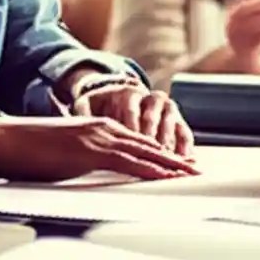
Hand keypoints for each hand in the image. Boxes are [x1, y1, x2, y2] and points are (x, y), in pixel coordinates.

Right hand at [0, 115, 197, 181]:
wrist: (3, 138)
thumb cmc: (26, 148)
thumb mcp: (63, 151)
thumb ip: (84, 156)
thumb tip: (94, 170)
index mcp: (95, 125)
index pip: (136, 140)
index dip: (159, 151)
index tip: (178, 161)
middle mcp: (101, 127)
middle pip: (147, 143)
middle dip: (173, 157)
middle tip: (195, 168)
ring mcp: (97, 137)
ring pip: (144, 151)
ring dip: (170, 164)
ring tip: (190, 173)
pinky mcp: (90, 151)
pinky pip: (128, 162)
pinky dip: (151, 169)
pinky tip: (165, 176)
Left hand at [73, 83, 193, 155]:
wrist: (120, 94)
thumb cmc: (101, 105)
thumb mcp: (87, 105)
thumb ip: (83, 115)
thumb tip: (74, 123)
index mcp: (129, 94)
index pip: (132, 117)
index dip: (132, 134)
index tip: (130, 152)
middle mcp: (151, 98)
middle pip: (153, 123)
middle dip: (153, 144)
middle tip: (153, 163)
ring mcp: (168, 108)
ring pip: (171, 128)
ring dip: (170, 147)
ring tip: (169, 165)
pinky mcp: (178, 120)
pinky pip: (185, 134)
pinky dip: (185, 149)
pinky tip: (185, 163)